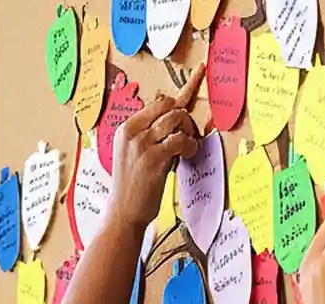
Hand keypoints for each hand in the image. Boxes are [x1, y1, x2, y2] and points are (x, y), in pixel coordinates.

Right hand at [108, 65, 205, 228]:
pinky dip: (190, 146)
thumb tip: (173, 113)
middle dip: (186, 119)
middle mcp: (133, 130)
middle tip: (187, 138)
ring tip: (185, 149)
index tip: (202, 71)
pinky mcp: (154, 158)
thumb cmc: (134, 184)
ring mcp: (142, 143)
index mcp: (127, 127)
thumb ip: (151, 133)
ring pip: (177, 119)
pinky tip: (187, 155)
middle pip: (170, 105)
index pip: (160, 101)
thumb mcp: (134, 153)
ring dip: (188, 133)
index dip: (186, 87)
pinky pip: (181, 140)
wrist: (123, 211)